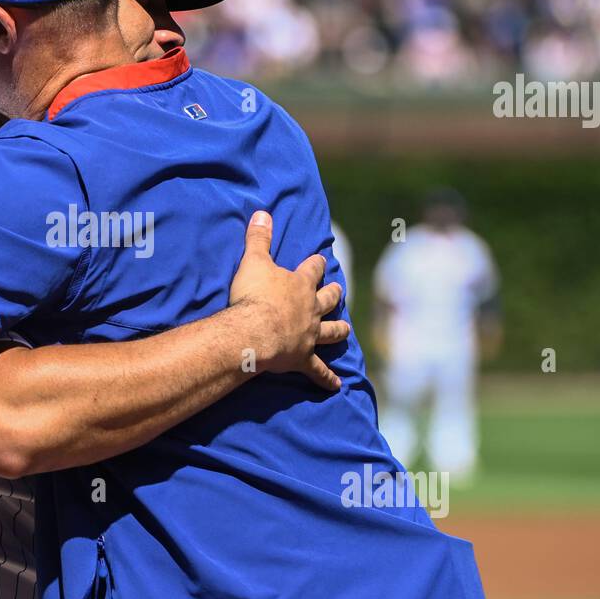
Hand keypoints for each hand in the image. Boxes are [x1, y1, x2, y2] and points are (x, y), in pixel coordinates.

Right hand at [229, 210, 348, 389]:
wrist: (253, 333)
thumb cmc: (253, 295)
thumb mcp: (253, 261)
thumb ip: (259, 237)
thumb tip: (263, 212)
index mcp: (300, 285)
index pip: (313, 269)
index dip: (317, 264)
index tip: (321, 260)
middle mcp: (311, 309)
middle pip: (329, 300)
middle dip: (334, 294)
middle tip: (339, 291)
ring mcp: (310, 335)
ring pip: (331, 332)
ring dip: (339, 331)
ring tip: (346, 330)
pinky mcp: (303, 359)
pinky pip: (319, 371)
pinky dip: (328, 379)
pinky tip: (337, 386)